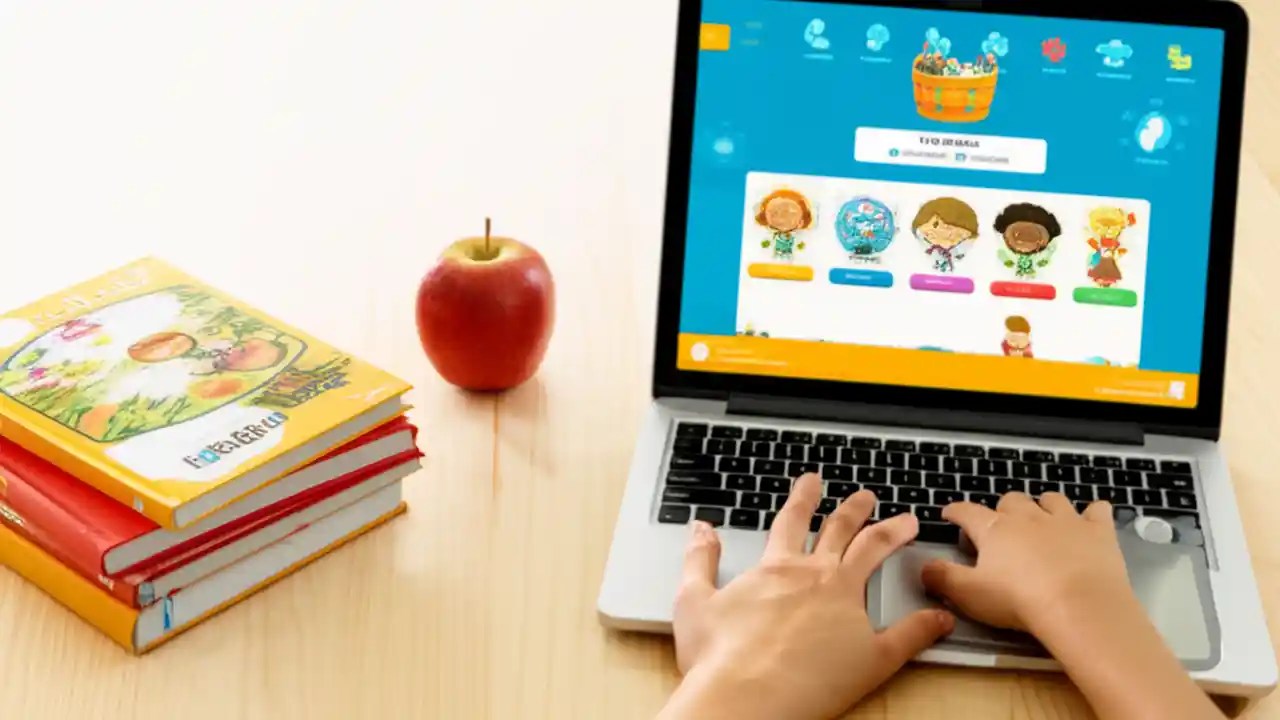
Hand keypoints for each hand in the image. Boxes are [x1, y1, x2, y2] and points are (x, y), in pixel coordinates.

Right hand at [659, 474, 954, 719]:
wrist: (743, 698)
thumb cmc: (716, 658)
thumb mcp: (693, 600)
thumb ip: (699, 560)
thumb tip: (700, 529)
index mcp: (778, 570)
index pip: (793, 521)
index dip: (804, 497)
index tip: (814, 480)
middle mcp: (817, 580)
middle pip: (842, 532)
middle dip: (857, 509)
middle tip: (869, 495)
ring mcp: (849, 611)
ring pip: (876, 559)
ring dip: (893, 537)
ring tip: (909, 522)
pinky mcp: (871, 650)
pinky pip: (906, 632)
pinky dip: (926, 623)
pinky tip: (940, 617)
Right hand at [923, 493, 1222, 719]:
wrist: (1080, 607)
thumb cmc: (1020, 601)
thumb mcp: (969, 595)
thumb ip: (942, 578)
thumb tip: (924, 568)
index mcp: (994, 530)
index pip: (967, 512)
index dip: (956, 512)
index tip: (950, 514)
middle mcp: (1028, 517)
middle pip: (1011, 500)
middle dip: (1004, 510)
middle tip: (1001, 528)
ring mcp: (1066, 520)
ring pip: (1051, 500)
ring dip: (1044, 506)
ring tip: (1042, 520)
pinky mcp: (1098, 532)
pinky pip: (1096, 510)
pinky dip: (1091, 514)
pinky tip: (1089, 520)